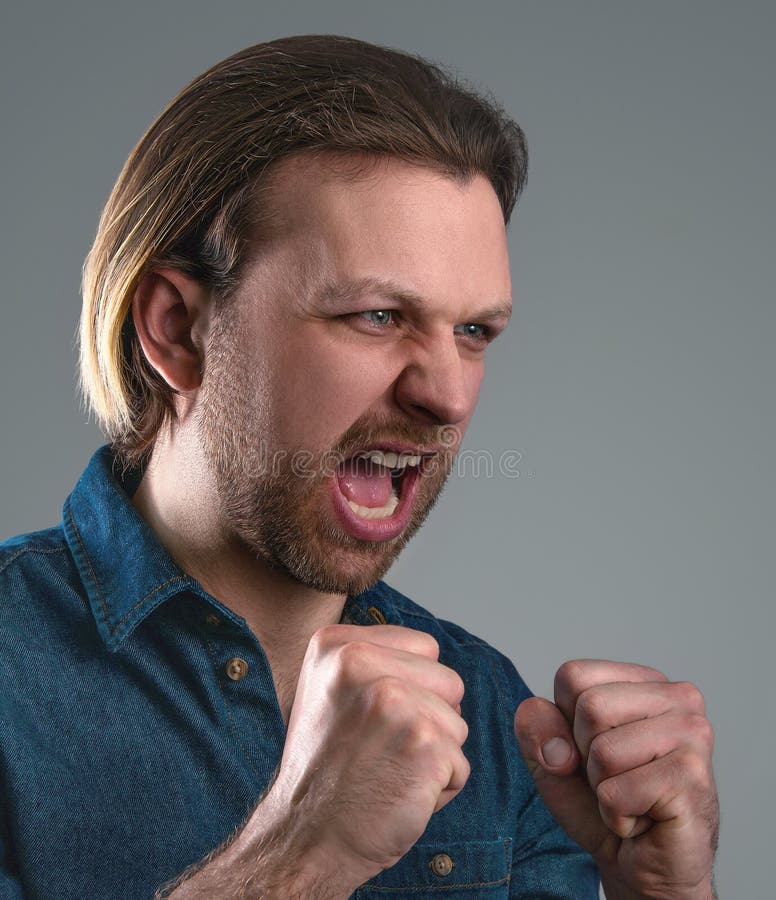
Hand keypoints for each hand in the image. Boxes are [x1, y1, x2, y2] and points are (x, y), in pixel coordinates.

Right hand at [257, 624, 468, 890]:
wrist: (305, 839)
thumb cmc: (326, 771)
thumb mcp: (328, 692)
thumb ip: (375, 661)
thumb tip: (431, 656)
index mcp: (335, 644)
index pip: (425, 647)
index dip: (414, 689)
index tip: (371, 720)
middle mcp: (359, 661)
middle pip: (448, 681)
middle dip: (430, 720)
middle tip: (381, 749)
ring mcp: (393, 699)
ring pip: (457, 723)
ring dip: (434, 756)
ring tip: (387, 770)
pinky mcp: (422, 741)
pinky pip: (460, 764)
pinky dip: (440, 789)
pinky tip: (398, 795)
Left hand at [514, 660, 717, 898]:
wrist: (645, 870)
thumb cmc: (604, 805)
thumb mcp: (553, 761)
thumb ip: (535, 730)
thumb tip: (538, 713)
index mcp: (644, 680)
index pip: (573, 675)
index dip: (566, 723)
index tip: (594, 751)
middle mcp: (678, 697)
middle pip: (590, 707)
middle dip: (587, 758)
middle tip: (617, 780)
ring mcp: (692, 734)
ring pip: (604, 752)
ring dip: (604, 790)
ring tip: (632, 799)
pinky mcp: (693, 776)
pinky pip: (617, 794)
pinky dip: (617, 817)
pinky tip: (645, 819)